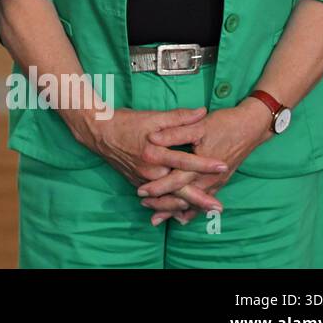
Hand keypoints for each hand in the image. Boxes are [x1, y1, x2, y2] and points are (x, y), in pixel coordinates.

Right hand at [69, 106, 229, 217]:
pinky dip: (169, 205)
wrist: (98, 133)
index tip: (223, 166)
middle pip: (179, 188)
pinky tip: (181, 211)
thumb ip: (179, 117)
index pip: (185, 161)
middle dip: (200, 199)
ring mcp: (142, 179)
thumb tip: (202, 112)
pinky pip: (156, 197)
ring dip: (187, 205)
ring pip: (168, 196)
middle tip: (218, 207)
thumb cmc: (126, 122)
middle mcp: (149, 170)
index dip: (205, 164)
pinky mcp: (137, 182)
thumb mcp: (153, 116)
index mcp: (154, 152)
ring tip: (204, 211)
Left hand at [136, 99, 272, 224]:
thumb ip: (175, 132)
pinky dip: (193, 209)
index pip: (175, 180)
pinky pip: (205, 199)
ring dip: (176, 209)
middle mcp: (209, 178)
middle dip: (164, 204)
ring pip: (194, 202)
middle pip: (183, 197)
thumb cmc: (225, 124)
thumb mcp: (199, 125)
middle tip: (145, 208)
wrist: (252, 127)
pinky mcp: (220, 180)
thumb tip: (152, 137)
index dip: (157, 187)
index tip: (140, 192)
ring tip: (159, 217)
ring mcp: (216, 181)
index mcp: (201, 165)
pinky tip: (184, 216)